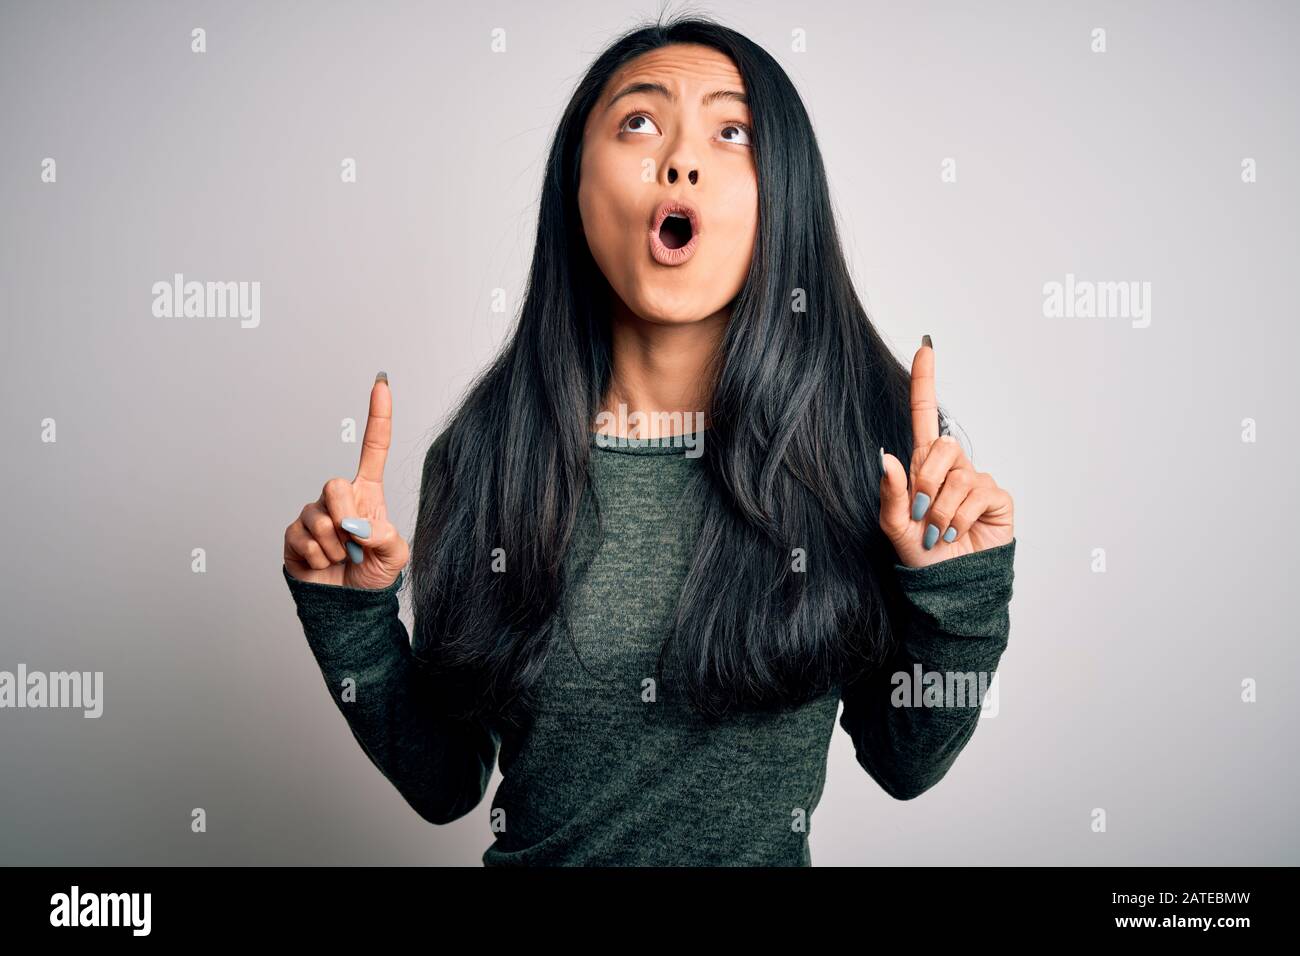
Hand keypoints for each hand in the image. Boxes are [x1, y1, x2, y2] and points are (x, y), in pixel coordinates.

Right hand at [283, 372, 410, 588]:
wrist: (346, 605)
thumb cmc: (372, 574)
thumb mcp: (396, 557)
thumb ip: (387, 538)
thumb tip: (360, 525)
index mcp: (368, 493)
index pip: (372, 449)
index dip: (378, 416)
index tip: (381, 383)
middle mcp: (339, 499)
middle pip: (334, 485)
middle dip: (344, 516)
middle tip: (354, 543)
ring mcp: (314, 514)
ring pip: (319, 520)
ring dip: (335, 548)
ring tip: (342, 559)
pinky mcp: (294, 534)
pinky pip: (302, 539)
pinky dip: (318, 558)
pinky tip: (323, 564)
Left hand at [879, 336, 1014, 567]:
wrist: (950, 586)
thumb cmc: (921, 557)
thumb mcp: (893, 527)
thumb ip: (888, 493)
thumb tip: (887, 457)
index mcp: (922, 467)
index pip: (925, 416)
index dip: (925, 382)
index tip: (925, 348)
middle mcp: (951, 469)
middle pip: (941, 448)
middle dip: (926, 483)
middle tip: (921, 515)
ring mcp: (976, 482)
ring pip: (958, 477)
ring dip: (941, 510)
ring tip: (938, 532)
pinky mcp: (996, 499)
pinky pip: (977, 494)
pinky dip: (960, 519)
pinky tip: (957, 534)